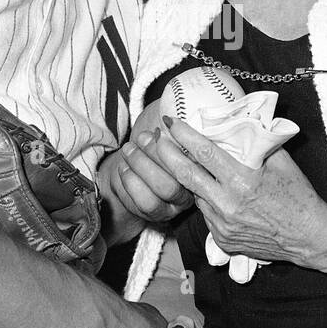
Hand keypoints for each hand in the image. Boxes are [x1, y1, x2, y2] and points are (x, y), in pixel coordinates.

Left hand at [97, 104, 192, 229]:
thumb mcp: (165, 131)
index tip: (166, 123)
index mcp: (202, 166)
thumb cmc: (151, 146)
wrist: (130, 172)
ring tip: (128, 150)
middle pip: (182, 173)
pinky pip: (146, 201)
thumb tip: (172, 113)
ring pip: (164, 188)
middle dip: (157, 153)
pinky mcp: (158, 214)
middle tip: (141, 137)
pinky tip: (124, 168)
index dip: (184, 138)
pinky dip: (132, 182)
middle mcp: (194, 189)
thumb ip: (173, 126)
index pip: (201, 155)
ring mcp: (177, 204)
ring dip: (143, 166)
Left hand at [150, 115, 326, 268]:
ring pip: (196, 195)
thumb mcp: (281, 161)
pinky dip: (208, 201)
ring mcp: (222, 225)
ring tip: (186, 162)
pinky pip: (206, 214)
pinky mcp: (222, 240)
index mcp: (242, 181)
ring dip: (190, 179)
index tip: (171, 121)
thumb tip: (239, 121)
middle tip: (156, 139)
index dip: (184, 135)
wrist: (308, 237)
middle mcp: (228, 204)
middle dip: (166, 154)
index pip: (204, 153)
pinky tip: (217, 193)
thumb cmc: (298, 196)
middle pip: (185, 175)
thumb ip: (257, 141)